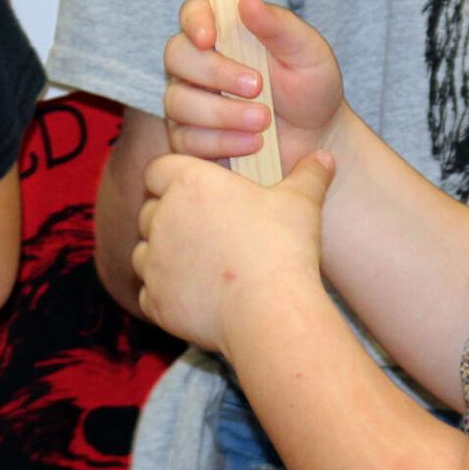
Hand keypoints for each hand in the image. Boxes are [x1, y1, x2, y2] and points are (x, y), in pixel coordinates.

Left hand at [134, 150, 333, 355]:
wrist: (269, 312)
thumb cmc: (283, 247)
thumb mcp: (302, 202)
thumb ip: (309, 175)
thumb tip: (324, 157)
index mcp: (190, 184)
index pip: (158, 168)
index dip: (174, 176)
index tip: (199, 189)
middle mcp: (162, 219)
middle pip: (150, 210)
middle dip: (171, 216)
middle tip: (209, 228)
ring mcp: (154, 263)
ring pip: (144, 251)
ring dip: (166, 254)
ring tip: (204, 262)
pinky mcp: (155, 302)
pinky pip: (151, 292)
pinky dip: (168, 292)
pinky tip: (200, 294)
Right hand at [164, 0, 345, 173]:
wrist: (317, 139)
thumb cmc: (311, 87)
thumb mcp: (308, 53)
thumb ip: (279, 26)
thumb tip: (246, 0)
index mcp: (225, 31)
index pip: (192, 12)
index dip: (195, 21)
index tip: (210, 38)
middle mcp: (199, 63)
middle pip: (177, 55)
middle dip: (216, 72)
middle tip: (258, 86)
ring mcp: (189, 101)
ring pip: (178, 101)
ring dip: (223, 113)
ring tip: (264, 120)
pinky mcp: (189, 139)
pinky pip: (187, 140)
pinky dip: (222, 142)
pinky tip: (254, 143)